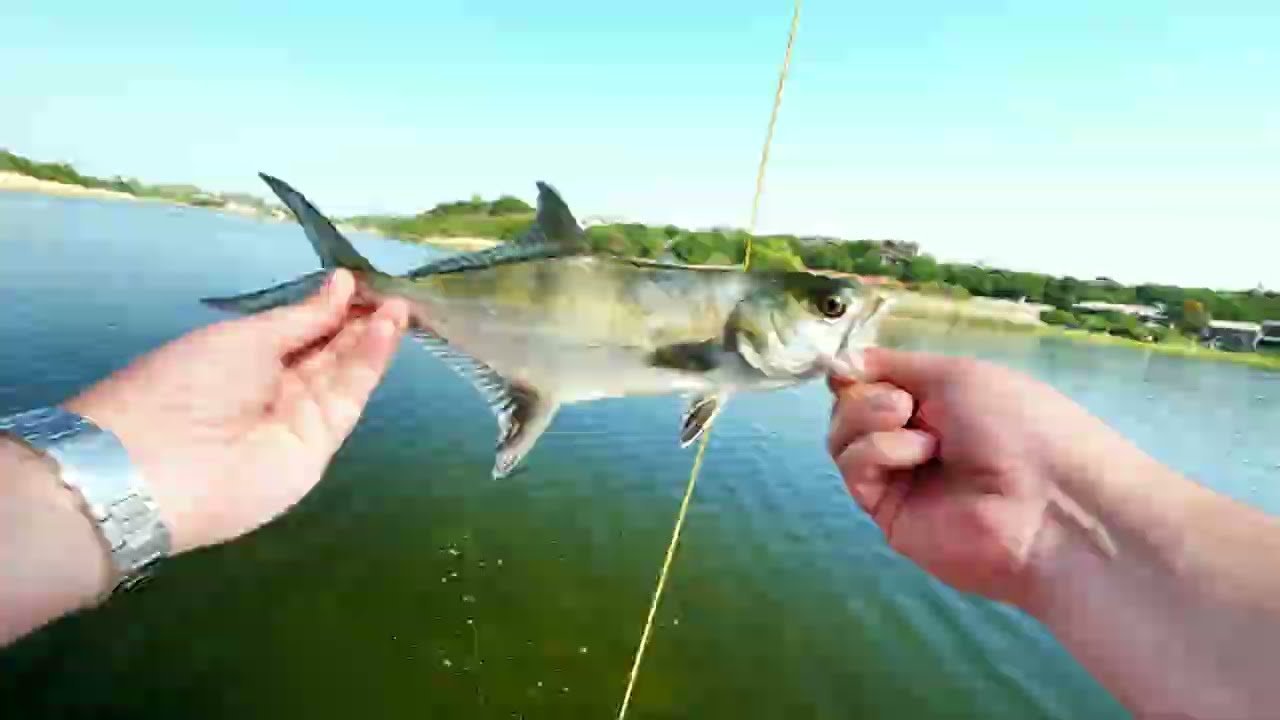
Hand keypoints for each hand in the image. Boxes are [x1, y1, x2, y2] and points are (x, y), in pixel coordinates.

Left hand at [64, 269, 407, 553]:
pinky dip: (368, 363)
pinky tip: (386, 331)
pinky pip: (348, 397)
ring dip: (372, 338)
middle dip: (360, 320)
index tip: (362, 281)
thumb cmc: (186, 384)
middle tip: (391, 292)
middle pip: (328, 351)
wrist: (158, 467)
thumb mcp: (244, 338)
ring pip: (344, 372)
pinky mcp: (320, 444)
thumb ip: (302, 319)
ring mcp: (300, 418)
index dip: (333, 306)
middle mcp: (275, 388)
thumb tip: (342, 285)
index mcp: (246, 358)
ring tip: (399, 307)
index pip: (302, 329)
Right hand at [827, 348, 1126, 603]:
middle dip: (864, 397)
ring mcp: (900, 479)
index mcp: (937, 403)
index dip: (856, 372)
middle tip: (902, 404)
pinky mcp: (889, 514)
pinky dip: (879, 452)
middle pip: (848, 410)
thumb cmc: (1017, 424)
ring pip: (844, 439)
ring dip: (869, 420)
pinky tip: (918, 453)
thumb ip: (893, 366)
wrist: (1049, 501)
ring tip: (917, 428)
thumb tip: (836, 362)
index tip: (849, 366)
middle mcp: (914, 439)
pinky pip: (856, 470)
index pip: (871, 382)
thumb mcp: (957, 374)